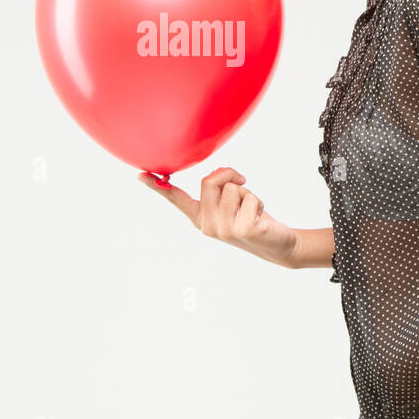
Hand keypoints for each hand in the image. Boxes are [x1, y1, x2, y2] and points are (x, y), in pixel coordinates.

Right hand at [136, 166, 296, 267]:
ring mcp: (223, 230)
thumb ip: (219, 190)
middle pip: (209, 181)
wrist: (277, 244)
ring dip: (247, 192)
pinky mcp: (243, 230)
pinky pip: (250, 197)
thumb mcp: (230, 203)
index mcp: (200, 218)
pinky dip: (259, 202)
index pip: (176, 199)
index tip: (141, 174)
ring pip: (231, 188)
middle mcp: (207, 226)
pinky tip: (261, 219)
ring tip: (252, 210)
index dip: (157, 187)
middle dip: (229, 174)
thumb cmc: (252, 218)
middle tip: (242, 182)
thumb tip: (218, 174)